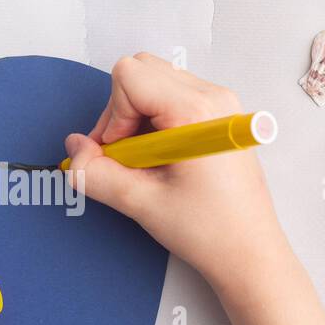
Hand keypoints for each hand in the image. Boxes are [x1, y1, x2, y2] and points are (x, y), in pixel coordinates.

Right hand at [64, 53, 285, 287]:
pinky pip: (172, 98)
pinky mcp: (220, 116)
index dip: (112, 115)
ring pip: (155, 82)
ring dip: (136, 118)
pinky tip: (162, 159)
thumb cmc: (210, 230)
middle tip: (126, 156)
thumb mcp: (140, 203)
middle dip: (121, 111)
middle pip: (142, 71)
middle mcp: (214, 97)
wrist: (250, 252)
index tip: (120, 153)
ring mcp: (220, 104)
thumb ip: (96, 173)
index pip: (130, 76)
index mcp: (197, 111)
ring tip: (145, 162)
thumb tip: (74, 148)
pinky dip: (154, 122)